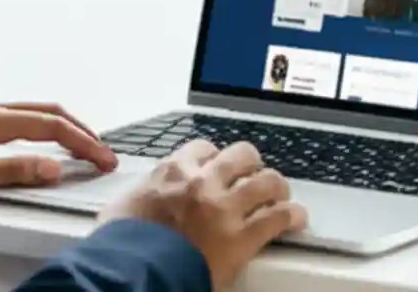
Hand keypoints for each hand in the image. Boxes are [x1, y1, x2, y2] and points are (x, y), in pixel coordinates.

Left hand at [0, 102, 117, 199]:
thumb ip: (9, 171)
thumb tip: (51, 168)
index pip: (51, 127)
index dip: (83, 143)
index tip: (102, 158)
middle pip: (48, 111)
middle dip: (81, 130)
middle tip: (102, 152)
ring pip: (34, 110)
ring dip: (63, 126)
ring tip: (81, 145)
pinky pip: (18, 114)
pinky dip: (43, 124)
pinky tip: (42, 138)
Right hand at [100, 140, 307, 288]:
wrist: (133, 269)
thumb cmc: (121, 243)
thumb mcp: (122, 207)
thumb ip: (141, 196)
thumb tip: (135, 204)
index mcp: (172, 171)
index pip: (202, 148)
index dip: (214, 156)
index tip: (216, 164)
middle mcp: (203, 181)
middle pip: (242, 156)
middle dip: (251, 164)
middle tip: (253, 175)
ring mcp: (225, 207)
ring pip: (266, 182)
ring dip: (276, 186)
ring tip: (280, 194)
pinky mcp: (242, 237)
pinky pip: (278, 218)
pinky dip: (291, 215)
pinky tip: (296, 217)